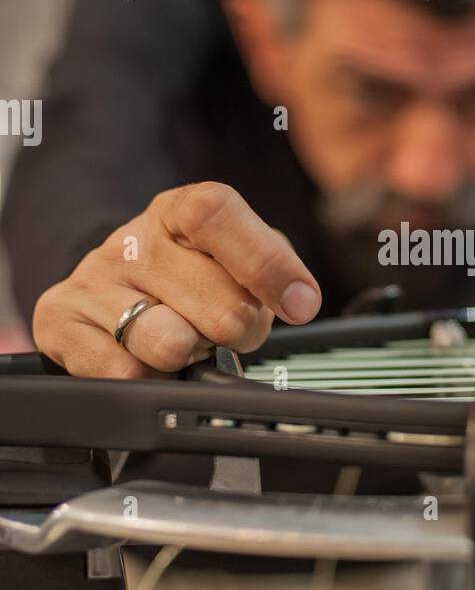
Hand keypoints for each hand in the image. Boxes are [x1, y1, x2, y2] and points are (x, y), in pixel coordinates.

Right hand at [32, 182, 320, 376]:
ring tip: (185, 341)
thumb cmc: (192, 276)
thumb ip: (274, 267)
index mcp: (180, 209)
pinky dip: (152, 380)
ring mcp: (92, 279)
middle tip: (227, 330)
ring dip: (192, 357)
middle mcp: (132, 239)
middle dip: (239, 331)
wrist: (114, 290)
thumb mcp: (240, 257)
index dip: (264, 264)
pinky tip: (149, 361)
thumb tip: (300, 301)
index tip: (299, 305)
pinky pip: (126, 373)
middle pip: (216, 304)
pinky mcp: (60, 321)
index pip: (215, 214)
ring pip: (169, 342)